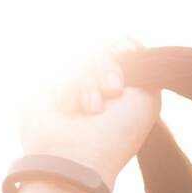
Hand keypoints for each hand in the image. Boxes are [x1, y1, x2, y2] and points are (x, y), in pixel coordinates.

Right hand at [18, 39, 161, 189]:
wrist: (79, 155)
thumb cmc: (118, 132)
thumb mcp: (147, 98)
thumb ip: (145, 65)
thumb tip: (127, 38)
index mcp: (118, 82)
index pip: (117, 44)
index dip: (121, 51)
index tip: (126, 61)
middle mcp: (93, 80)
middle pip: (97, 45)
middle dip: (106, 68)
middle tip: (112, 92)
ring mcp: (68, 82)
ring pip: (76, 54)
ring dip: (87, 83)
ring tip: (90, 109)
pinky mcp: (44, 84)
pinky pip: (56, 65)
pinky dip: (67, 88)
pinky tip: (68, 110)